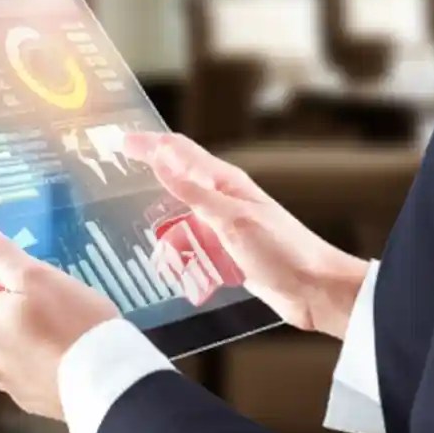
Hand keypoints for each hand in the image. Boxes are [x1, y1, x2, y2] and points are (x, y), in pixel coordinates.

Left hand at [0, 211, 118, 419]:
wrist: (104, 381)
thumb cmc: (71, 322)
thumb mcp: (35, 274)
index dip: (18, 270)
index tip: (46, 276)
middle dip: (22, 300)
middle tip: (60, 298)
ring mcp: (4, 378)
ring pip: (14, 339)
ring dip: (32, 330)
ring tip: (69, 326)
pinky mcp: (27, 396)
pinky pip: (31, 366)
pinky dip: (45, 356)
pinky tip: (70, 350)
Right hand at [124, 132, 368, 337]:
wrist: (315, 290)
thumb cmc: (284, 251)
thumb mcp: (232, 220)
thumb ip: (194, 192)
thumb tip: (161, 160)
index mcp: (225, 183)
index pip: (179, 152)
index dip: (148, 144)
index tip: (118, 141)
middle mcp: (222, 202)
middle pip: (175, 192)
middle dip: (151, 204)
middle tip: (123, 212)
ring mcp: (224, 229)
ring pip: (180, 230)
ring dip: (171, 246)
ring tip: (170, 263)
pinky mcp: (227, 255)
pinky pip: (193, 254)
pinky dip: (185, 265)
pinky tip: (184, 278)